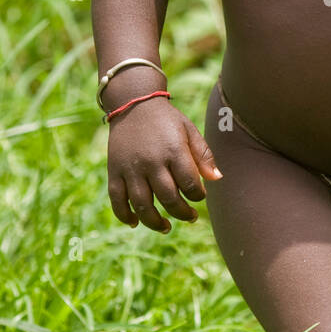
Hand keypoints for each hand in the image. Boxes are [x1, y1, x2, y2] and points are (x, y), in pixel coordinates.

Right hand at [107, 99, 222, 233]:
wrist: (134, 104)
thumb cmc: (167, 121)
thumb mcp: (189, 131)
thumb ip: (204, 155)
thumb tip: (217, 179)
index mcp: (174, 150)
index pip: (190, 185)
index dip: (198, 196)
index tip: (199, 196)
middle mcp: (152, 161)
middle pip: (168, 198)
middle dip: (182, 213)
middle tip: (191, 217)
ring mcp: (130, 168)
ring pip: (142, 205)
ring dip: (155, 222)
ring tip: (166, 227)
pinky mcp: (113, 171)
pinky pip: (117, 200)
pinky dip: (125, 215)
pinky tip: (135, 222)